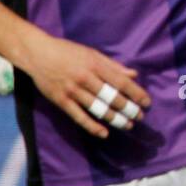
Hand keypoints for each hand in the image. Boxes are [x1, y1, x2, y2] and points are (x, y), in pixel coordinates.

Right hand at [22, 33, 150, 138]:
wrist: (38, 54)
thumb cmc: (68, 52)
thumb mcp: (93, 54)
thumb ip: (113, 66)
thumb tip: (134, 75)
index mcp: (95, 65)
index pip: (120, 82)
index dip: (136, 93)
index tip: (147, 102)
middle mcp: (85, 78)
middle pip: (111, 97)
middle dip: (128, 108)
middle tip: (140, 117)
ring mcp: (73, 91)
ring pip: (98, 108)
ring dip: (115, 119)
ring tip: (128, 125)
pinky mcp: (61, 101)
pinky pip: (79, 117)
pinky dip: (92, 126)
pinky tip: (104, 133)